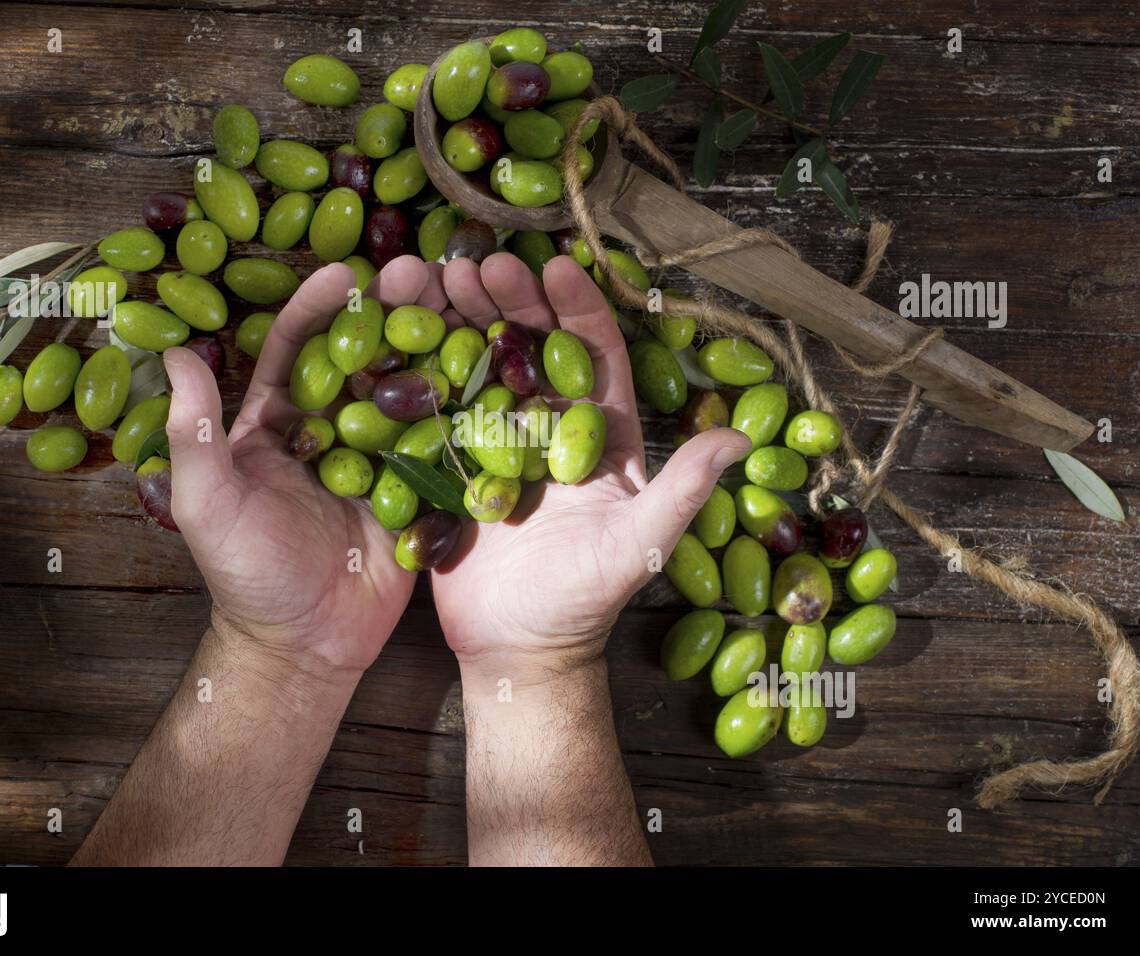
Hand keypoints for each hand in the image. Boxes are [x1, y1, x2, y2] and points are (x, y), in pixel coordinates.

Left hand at [162, 255, 447, 679]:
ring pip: (405, 390)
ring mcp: (378, 459)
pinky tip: (490, 368)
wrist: (306, 645)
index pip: (295, 349)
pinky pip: (440, 443)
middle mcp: (329, 431)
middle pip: (360, 357)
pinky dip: (461, 406)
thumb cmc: (246, 575)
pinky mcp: (416, 491)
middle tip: (422, 273)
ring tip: (462, 305)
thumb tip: (172, 354)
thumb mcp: (206, 503)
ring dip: (431, 346)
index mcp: (275, 424)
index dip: (318, 308)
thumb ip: (192, 433)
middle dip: (389, 312)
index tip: (347, 272)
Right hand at [433, 253, 750, 674]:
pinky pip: (439, 408)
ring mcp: (498, 445)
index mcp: (600, 438)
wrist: (514, 649)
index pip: (594, 356)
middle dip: (510, 302)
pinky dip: (422, 369)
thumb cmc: (582, 601)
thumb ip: (682, 490)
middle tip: (480, 263)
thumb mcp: (638, 544)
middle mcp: (551, 431)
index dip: (577, 309)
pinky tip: (398, 333)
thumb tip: (741, 439)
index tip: (555, 267)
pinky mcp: (454, 466)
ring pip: (483, 367)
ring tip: (435, 282)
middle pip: (531, 349)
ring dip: (462, 322)